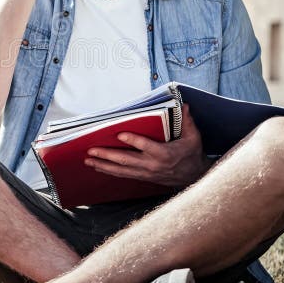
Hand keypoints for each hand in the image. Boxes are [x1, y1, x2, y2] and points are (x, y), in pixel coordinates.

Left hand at [84, 105, 212, 187]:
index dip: (133, 140)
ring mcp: (146, 173)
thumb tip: (183, 106)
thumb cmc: (192, 154)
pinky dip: (109, 171)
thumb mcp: (194, 137)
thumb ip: (187, 122)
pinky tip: (98, 167)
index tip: (120, 134)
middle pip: (127, 160)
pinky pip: (123, 175)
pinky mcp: (143, 177)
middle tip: (92, 150)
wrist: (195, 176)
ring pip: (122, 170)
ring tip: (88, 160)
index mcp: (165, 154)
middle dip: (108, 155)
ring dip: (104, 165)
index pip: (146, 146)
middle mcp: (152, 165)